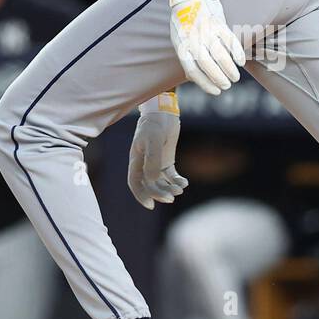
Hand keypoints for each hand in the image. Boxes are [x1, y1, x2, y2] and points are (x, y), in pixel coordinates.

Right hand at [128, 92, 187, 209]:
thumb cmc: (155, 124)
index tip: (151, 205)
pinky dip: (176, 181)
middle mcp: (144, 164)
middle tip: (172, 198)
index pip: (134, 182)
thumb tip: (154, 181)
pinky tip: (184, 183)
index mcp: (136, 160)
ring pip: (161, 182)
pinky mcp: (166, 160)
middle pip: (149, 185)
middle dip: (160, 194)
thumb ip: (153, 161)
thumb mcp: (153, 140)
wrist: (164, 112)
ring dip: (169, 188)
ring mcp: (155, 162)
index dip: (140, 195)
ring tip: (180, 189)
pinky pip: (170, 176)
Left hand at [167, 0, 244, 94]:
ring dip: (230, 69)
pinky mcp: (218, 23)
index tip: (216, 91)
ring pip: (220, 54)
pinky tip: (241, 62)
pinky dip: (237, 53)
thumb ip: (187, 58)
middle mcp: (193, 40)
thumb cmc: (183, 24)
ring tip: (235, 77)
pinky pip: (230, 40)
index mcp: (182, 46)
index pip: (193, 71)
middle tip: (227, 85)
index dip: (205, 84)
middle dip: (219, 78)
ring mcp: (206, 31)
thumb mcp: (178, 41)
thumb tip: (196, 78)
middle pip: (207, 64)